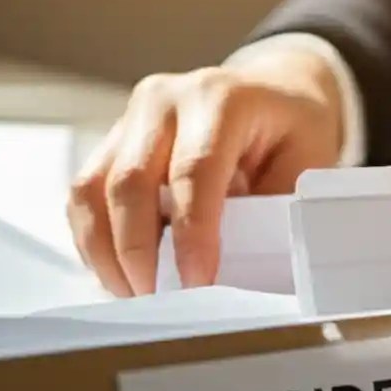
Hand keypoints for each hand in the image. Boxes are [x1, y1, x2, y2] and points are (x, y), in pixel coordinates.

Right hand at [68, 47, 343, 295]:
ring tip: (135, 293)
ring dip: (107, 252)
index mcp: (221, 98)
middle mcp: (166, 99)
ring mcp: (132, 117)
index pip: (195, 170)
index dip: (191, 234)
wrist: (274, 90)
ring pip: (93, 190)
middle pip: (131, 181)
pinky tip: (120, 272)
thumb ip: (275, 211)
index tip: (197, 283)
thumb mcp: (307, 163)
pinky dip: (94, 241)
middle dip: (138, 251)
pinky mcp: (113, 140)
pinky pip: (84, 196)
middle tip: (157, 300)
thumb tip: (244, 270)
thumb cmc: (292, 130)